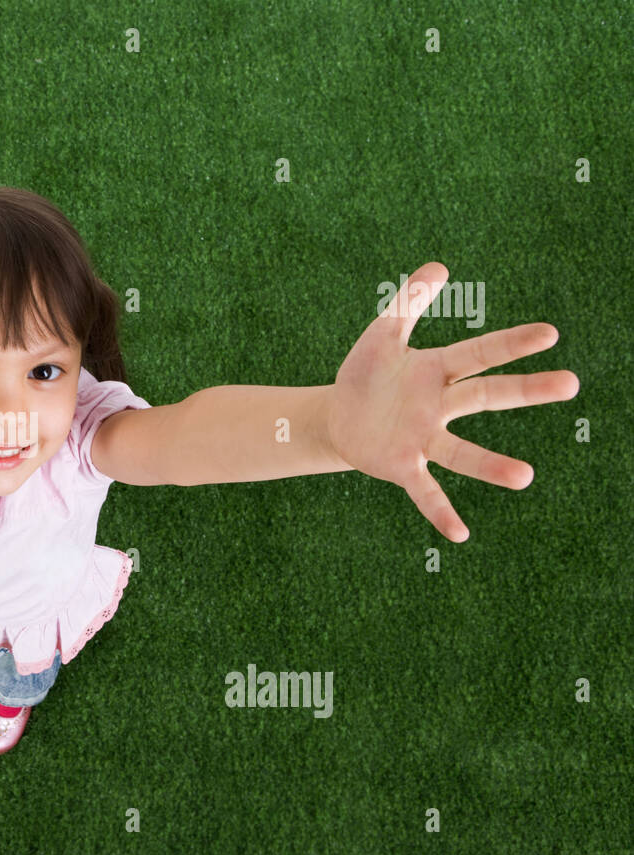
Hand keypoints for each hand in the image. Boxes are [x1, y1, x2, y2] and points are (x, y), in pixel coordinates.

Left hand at [324, 262, 579, 541]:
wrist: (337, 416)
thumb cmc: (366, 375)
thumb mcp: (381, 333)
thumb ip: (408, 302)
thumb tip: (439, 265)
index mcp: (437, 370)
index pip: (479, 353)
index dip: (511, 344)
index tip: (549, 334)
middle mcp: (439, 406)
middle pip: (487, 396)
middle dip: (526, 391)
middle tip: (571, 384)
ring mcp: (424, 438)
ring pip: (462, 452)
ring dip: (491, 466)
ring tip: (525, 478)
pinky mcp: (402, 465)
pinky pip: (425, 490)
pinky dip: (440, 511)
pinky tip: (459, 534)